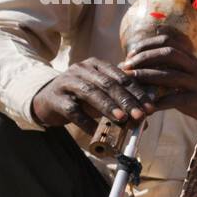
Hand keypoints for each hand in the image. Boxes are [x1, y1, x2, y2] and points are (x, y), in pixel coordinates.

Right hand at [30, 58, 154, 130]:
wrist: (45, 100)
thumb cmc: (80, 98)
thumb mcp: (101, 96)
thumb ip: (121, 105)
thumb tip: (145, 122)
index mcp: (97, 65)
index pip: (122, 77)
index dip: (137, 93)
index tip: (150, 108)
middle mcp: (81, 70)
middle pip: (108, 84)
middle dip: (126, 100)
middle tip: (140, 115)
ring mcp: (66, 82)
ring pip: (91, 93)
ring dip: (108, 107)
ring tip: (122, 119)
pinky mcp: (55, 98)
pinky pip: (73, 110)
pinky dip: (86, 122)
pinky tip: (96, 131)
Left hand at [120, 30, 196, 125]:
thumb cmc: (192, 89)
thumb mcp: (184, 70)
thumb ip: (165, 63)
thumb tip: (135, 56)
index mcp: (189, 57)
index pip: (168, 42)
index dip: (147, 45)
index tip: (130, 54)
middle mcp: (194, 67)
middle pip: (169, 54)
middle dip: (145, 58)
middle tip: (127, 66)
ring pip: (171, 76)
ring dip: (147, 76)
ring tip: (130, 80)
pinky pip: (175, 100)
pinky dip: (159, 102)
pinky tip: (146, 104)